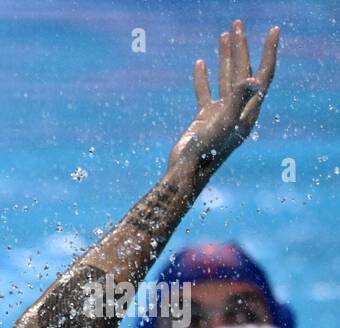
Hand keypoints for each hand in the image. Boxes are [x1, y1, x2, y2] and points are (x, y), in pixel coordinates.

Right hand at [166, 20, 279, 179]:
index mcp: (248, 110)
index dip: (269, 52)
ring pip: (227, 78)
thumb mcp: (223, 124)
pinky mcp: (205, 117)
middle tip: (238, 24)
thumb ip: (237, 100)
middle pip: (244, 71)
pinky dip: (203, 77)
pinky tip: (200, 63)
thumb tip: (253, 79)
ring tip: (225, 35)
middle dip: (243, 47)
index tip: (273, 30)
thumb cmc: (206, 152)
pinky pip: (206, 92)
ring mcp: (221, 112)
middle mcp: (238, 109)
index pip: (264, 74)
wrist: (185, 172)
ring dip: (227, 56)